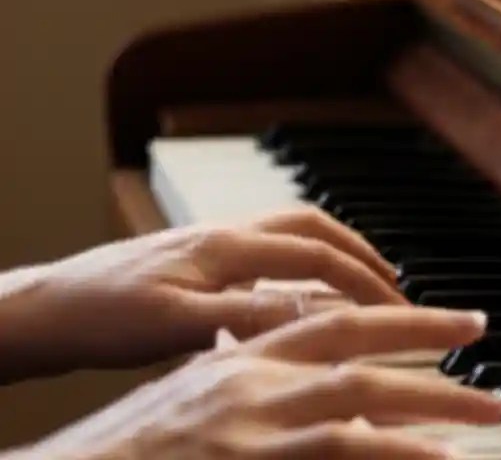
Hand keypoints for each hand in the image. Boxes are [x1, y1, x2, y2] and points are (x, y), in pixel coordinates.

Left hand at [0, 209, 405, 381]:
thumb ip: (248, 317)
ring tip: (362, 287)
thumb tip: (316, 317)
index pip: (319, 255)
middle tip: (398, 287)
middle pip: (315, 228)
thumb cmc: (97, 317)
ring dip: (335, 256)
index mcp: (226, 246)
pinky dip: (299, 272)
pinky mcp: (197, 262)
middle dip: (363, 255)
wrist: (44, 310)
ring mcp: (211, 244)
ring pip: (292, 236)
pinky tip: (298, 303)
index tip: (403, 309)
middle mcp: (225, 235)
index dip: (367, 282)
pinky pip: (267, 255)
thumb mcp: (175, 324)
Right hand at [20, 306, 500, 459]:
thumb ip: (267, 383)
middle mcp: (246, 381)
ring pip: (357, 403)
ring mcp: (245, 428)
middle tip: (497, 376)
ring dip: (431, 410)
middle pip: (359, 348)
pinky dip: (391, 456)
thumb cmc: (134, 451)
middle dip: (434, 350)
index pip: (337, 319)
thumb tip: (336, 388)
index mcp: (240, 357)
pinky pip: (336, 455)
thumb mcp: (206, 400)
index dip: (404, 318)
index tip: (461, 323)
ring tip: (489, 420)